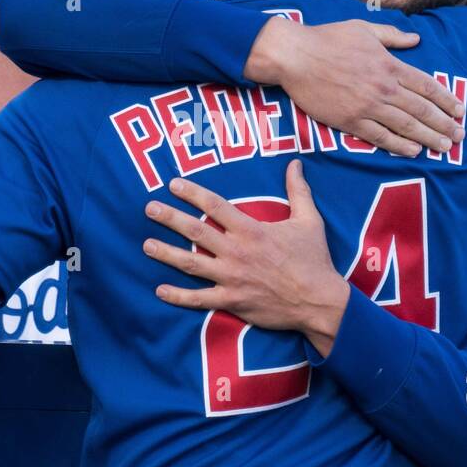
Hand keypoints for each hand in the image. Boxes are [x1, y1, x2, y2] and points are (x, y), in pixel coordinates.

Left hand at [143, 160, 349, 355]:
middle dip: (169, 218)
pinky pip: (199, 299)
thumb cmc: (314, 260)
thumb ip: (298, 191)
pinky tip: (159, 290)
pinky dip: (178, 296)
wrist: (319, 303)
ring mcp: (232, 278)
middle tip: (149, 208)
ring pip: (191, 263)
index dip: (192, 193)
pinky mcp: (232, 301)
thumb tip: (295, 164)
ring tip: (146, 245)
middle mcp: (236, 252)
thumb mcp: (309, 221)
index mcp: (252, 230)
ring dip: (167, 253)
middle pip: (195, 231)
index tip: (173, 184)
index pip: (215, 206)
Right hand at [244, 15, 464, 157]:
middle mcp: (383, 87)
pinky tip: (414, 151)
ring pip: (406, 126)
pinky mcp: (350, 121)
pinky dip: (399, 145)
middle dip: (444, 124)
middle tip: (460, 136)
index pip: (426, 85)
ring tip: (445, 148)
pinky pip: (380, 137)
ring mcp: (367, 106)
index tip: (460, 111)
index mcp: (389, 64)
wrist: (294, 56)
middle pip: (422, 109)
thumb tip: (416, 38)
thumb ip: (392, 36)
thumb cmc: (327, 38)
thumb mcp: (364, 29)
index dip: (446, 100)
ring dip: (429, 138)